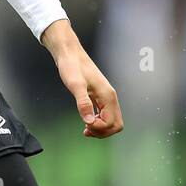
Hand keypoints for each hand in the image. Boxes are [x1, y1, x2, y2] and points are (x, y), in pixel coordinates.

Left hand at [40, 19, 122, 138]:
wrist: (70, 54)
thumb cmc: (72, 66)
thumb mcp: (75, 85)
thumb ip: (83, 103)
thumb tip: (89, 121)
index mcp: (108, 96)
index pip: (111, 123)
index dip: (98, 128)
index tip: (84, 125)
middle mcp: (110, 97)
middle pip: (116, 124)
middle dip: (102, 132)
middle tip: (86, 130)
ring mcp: (106, 97)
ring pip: (111, 121)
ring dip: (100, 128)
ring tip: (85, 128)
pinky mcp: (99, 96)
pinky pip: (105, 115)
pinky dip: (98, 122)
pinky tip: (87, 121)